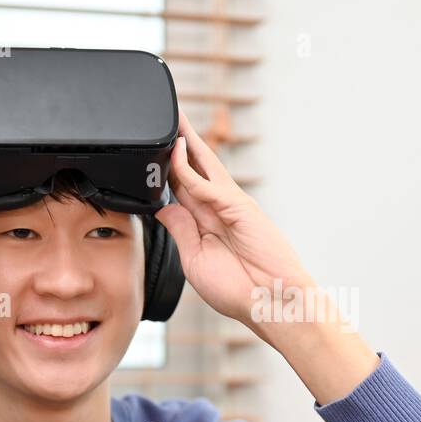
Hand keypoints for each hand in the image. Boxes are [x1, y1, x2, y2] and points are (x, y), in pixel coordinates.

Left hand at [155, 109, 314, 333]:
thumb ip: (180, 229)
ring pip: (202, 166)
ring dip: (185, 142)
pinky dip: (189, 171)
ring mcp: (230, 204)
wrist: (270, 302)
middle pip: (193, 168)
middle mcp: (218, 208)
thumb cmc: (239, 289)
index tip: (149, 155)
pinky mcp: (239, 206)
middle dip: (178, 144)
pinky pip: (207, 185)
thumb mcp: (195, 259)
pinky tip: (174, 154)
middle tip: (164, 119)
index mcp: (207, 223)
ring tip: (171, 119)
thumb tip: (162, 206)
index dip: (166, 169)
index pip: (182, 188)